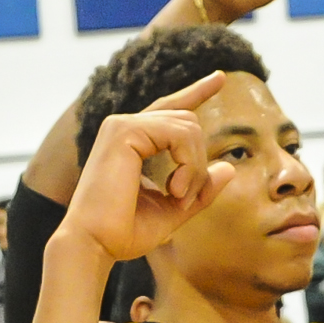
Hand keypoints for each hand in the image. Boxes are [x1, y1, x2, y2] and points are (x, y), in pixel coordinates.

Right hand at [62, 74, 234, 263]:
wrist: (94, 244)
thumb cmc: (124, 232)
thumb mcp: (173, 210)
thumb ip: (200, 188)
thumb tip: (228, 167)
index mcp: (131, 142)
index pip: (169, 109)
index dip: (196, 92)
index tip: (221, 78)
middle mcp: (124, 127)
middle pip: (188, 122)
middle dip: (197, 162)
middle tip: (185, 199)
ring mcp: (122, 125)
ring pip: (188, 127)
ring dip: (194, 167)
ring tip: (177, 197)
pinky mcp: (124, 130)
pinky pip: (178, 134)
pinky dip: (187, 165)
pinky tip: (173, 190)